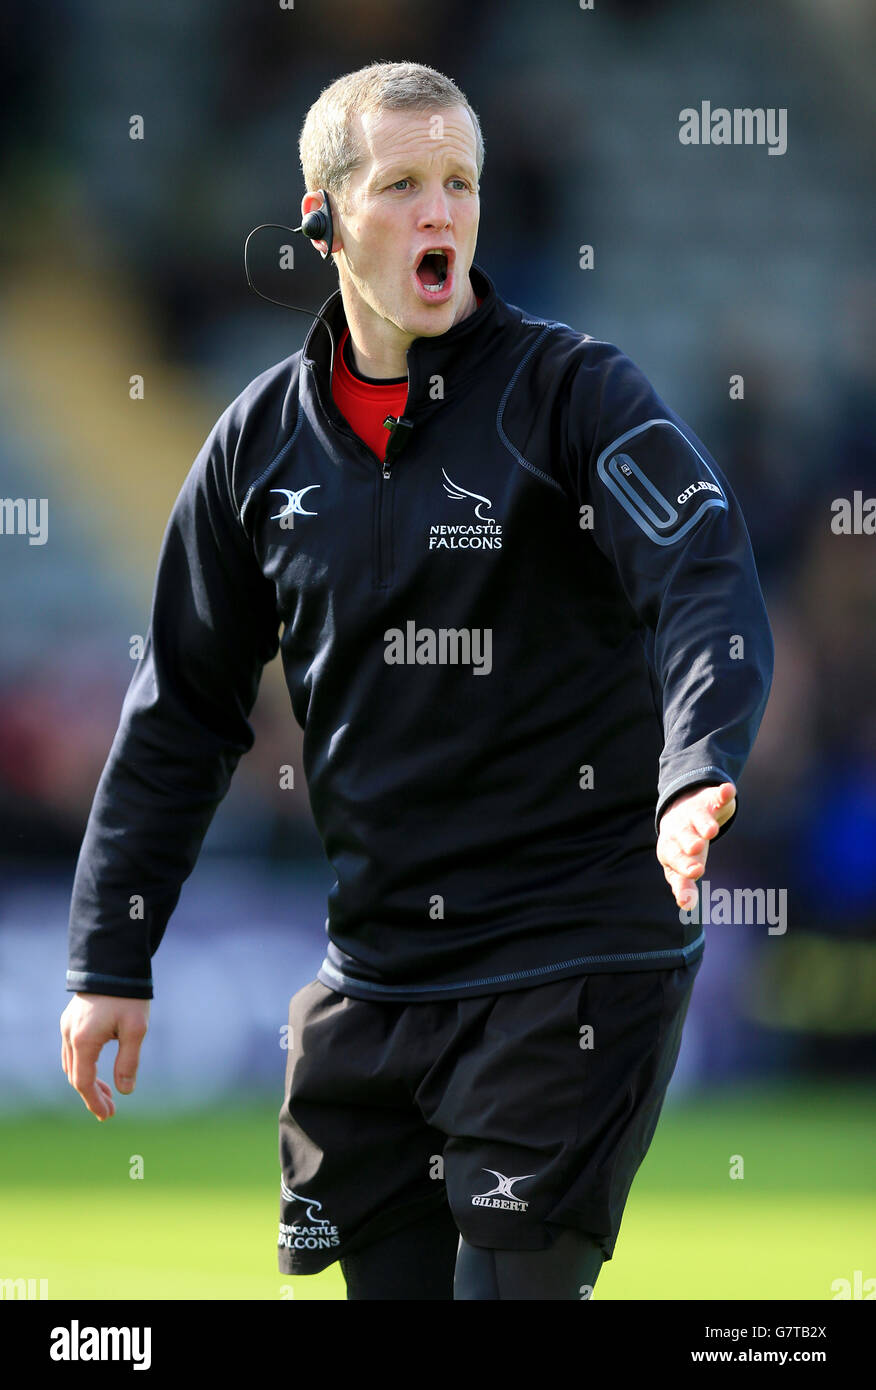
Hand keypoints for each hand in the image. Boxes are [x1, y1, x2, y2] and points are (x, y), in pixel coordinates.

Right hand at [60, 993, 149, 1120]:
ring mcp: (67, 1026)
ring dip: (87, 1081)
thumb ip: (129, 1061)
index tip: (107, 1116)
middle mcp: (69, 1035)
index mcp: (83, 1040)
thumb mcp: (136, 1029)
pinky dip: (84, 1065)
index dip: (94, 1102)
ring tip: (108, 1093)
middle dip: (92, 1095)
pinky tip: (98, 1069)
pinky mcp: (71, 1019)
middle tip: (110, 1110)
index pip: (83, 1082)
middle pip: (75, 1076)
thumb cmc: (128, 996)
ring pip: (72, 1064)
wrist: (114, 964)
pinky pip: (72, 1051)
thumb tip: (125, 1090)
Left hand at [657, 781, 736, 910]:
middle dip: (689, 843)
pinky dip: (722, 794)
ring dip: (704, 823)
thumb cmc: (683, 847)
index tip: (695, 873)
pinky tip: (728, 792)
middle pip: (683, 837)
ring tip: (712, 831)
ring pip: (698, 817)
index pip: (674, 859)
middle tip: (696, 849)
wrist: (682, 809)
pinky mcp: (709, 799)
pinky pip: (716, 795)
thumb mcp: (681, 866)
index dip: (683, 866)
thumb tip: (686, 906)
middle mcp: (680, 830)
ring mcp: (694, 814)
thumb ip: (683, 885)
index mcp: (671, 849)